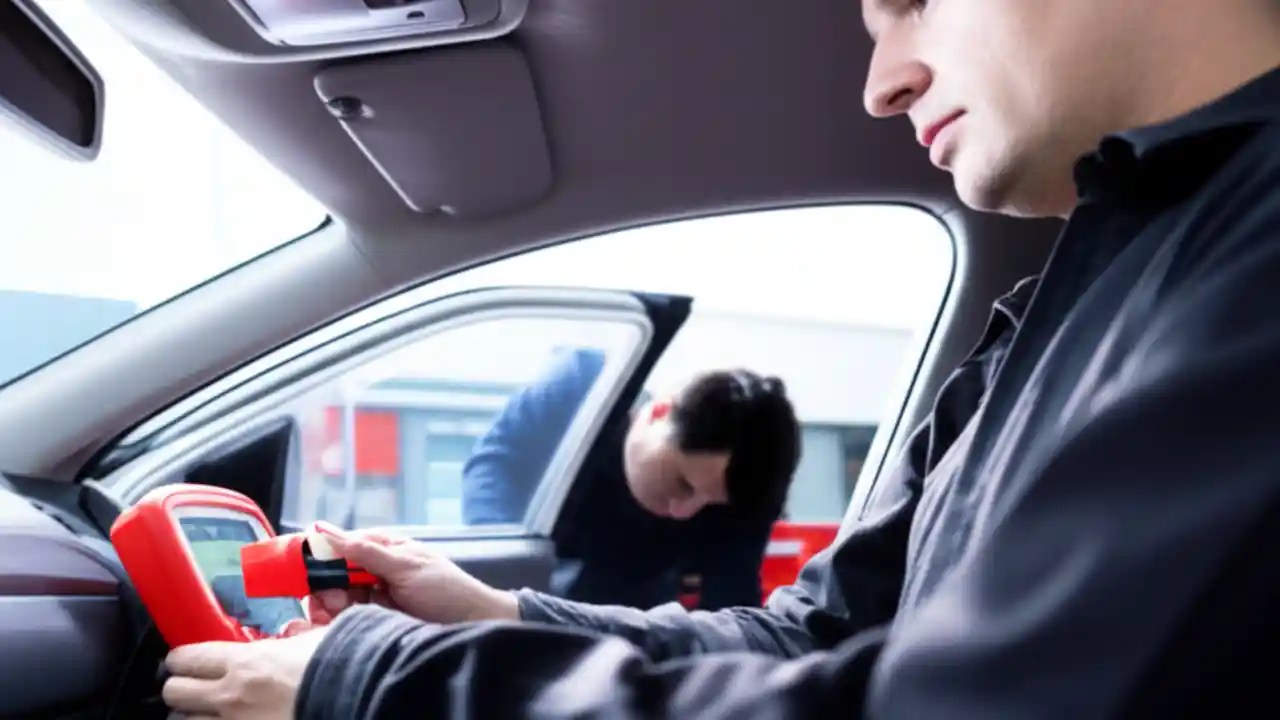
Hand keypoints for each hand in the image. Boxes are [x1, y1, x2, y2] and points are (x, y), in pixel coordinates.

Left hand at [162, 628, 327, 718]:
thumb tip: (287, 639)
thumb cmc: (335, 664)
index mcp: (244, 663)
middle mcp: (229, 696)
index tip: (188, 661)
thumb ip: (285, 643)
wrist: (356, 696)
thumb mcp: (308, 642)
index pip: (186, 658)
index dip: (182, 659)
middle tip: (195, 688)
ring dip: (195, 715)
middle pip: (175, 692)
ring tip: (209, 711)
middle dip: (181, 689)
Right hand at [309, 525, 519, 625]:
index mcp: (384, 548)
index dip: (322, 556)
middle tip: (335, 600)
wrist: (471, 626)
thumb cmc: (444, 589)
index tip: (306, 570)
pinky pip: (347, 618)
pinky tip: (339, 625)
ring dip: (333, 605)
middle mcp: (375, 571)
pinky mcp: (375, 621)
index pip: (343, 545)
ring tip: (341, 612)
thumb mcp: (406, 566)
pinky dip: (340, 621)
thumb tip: (324, 529)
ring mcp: (375, 597)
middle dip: (328, 587)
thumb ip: (366, 552)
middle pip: (334, 575)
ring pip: (337, 598)